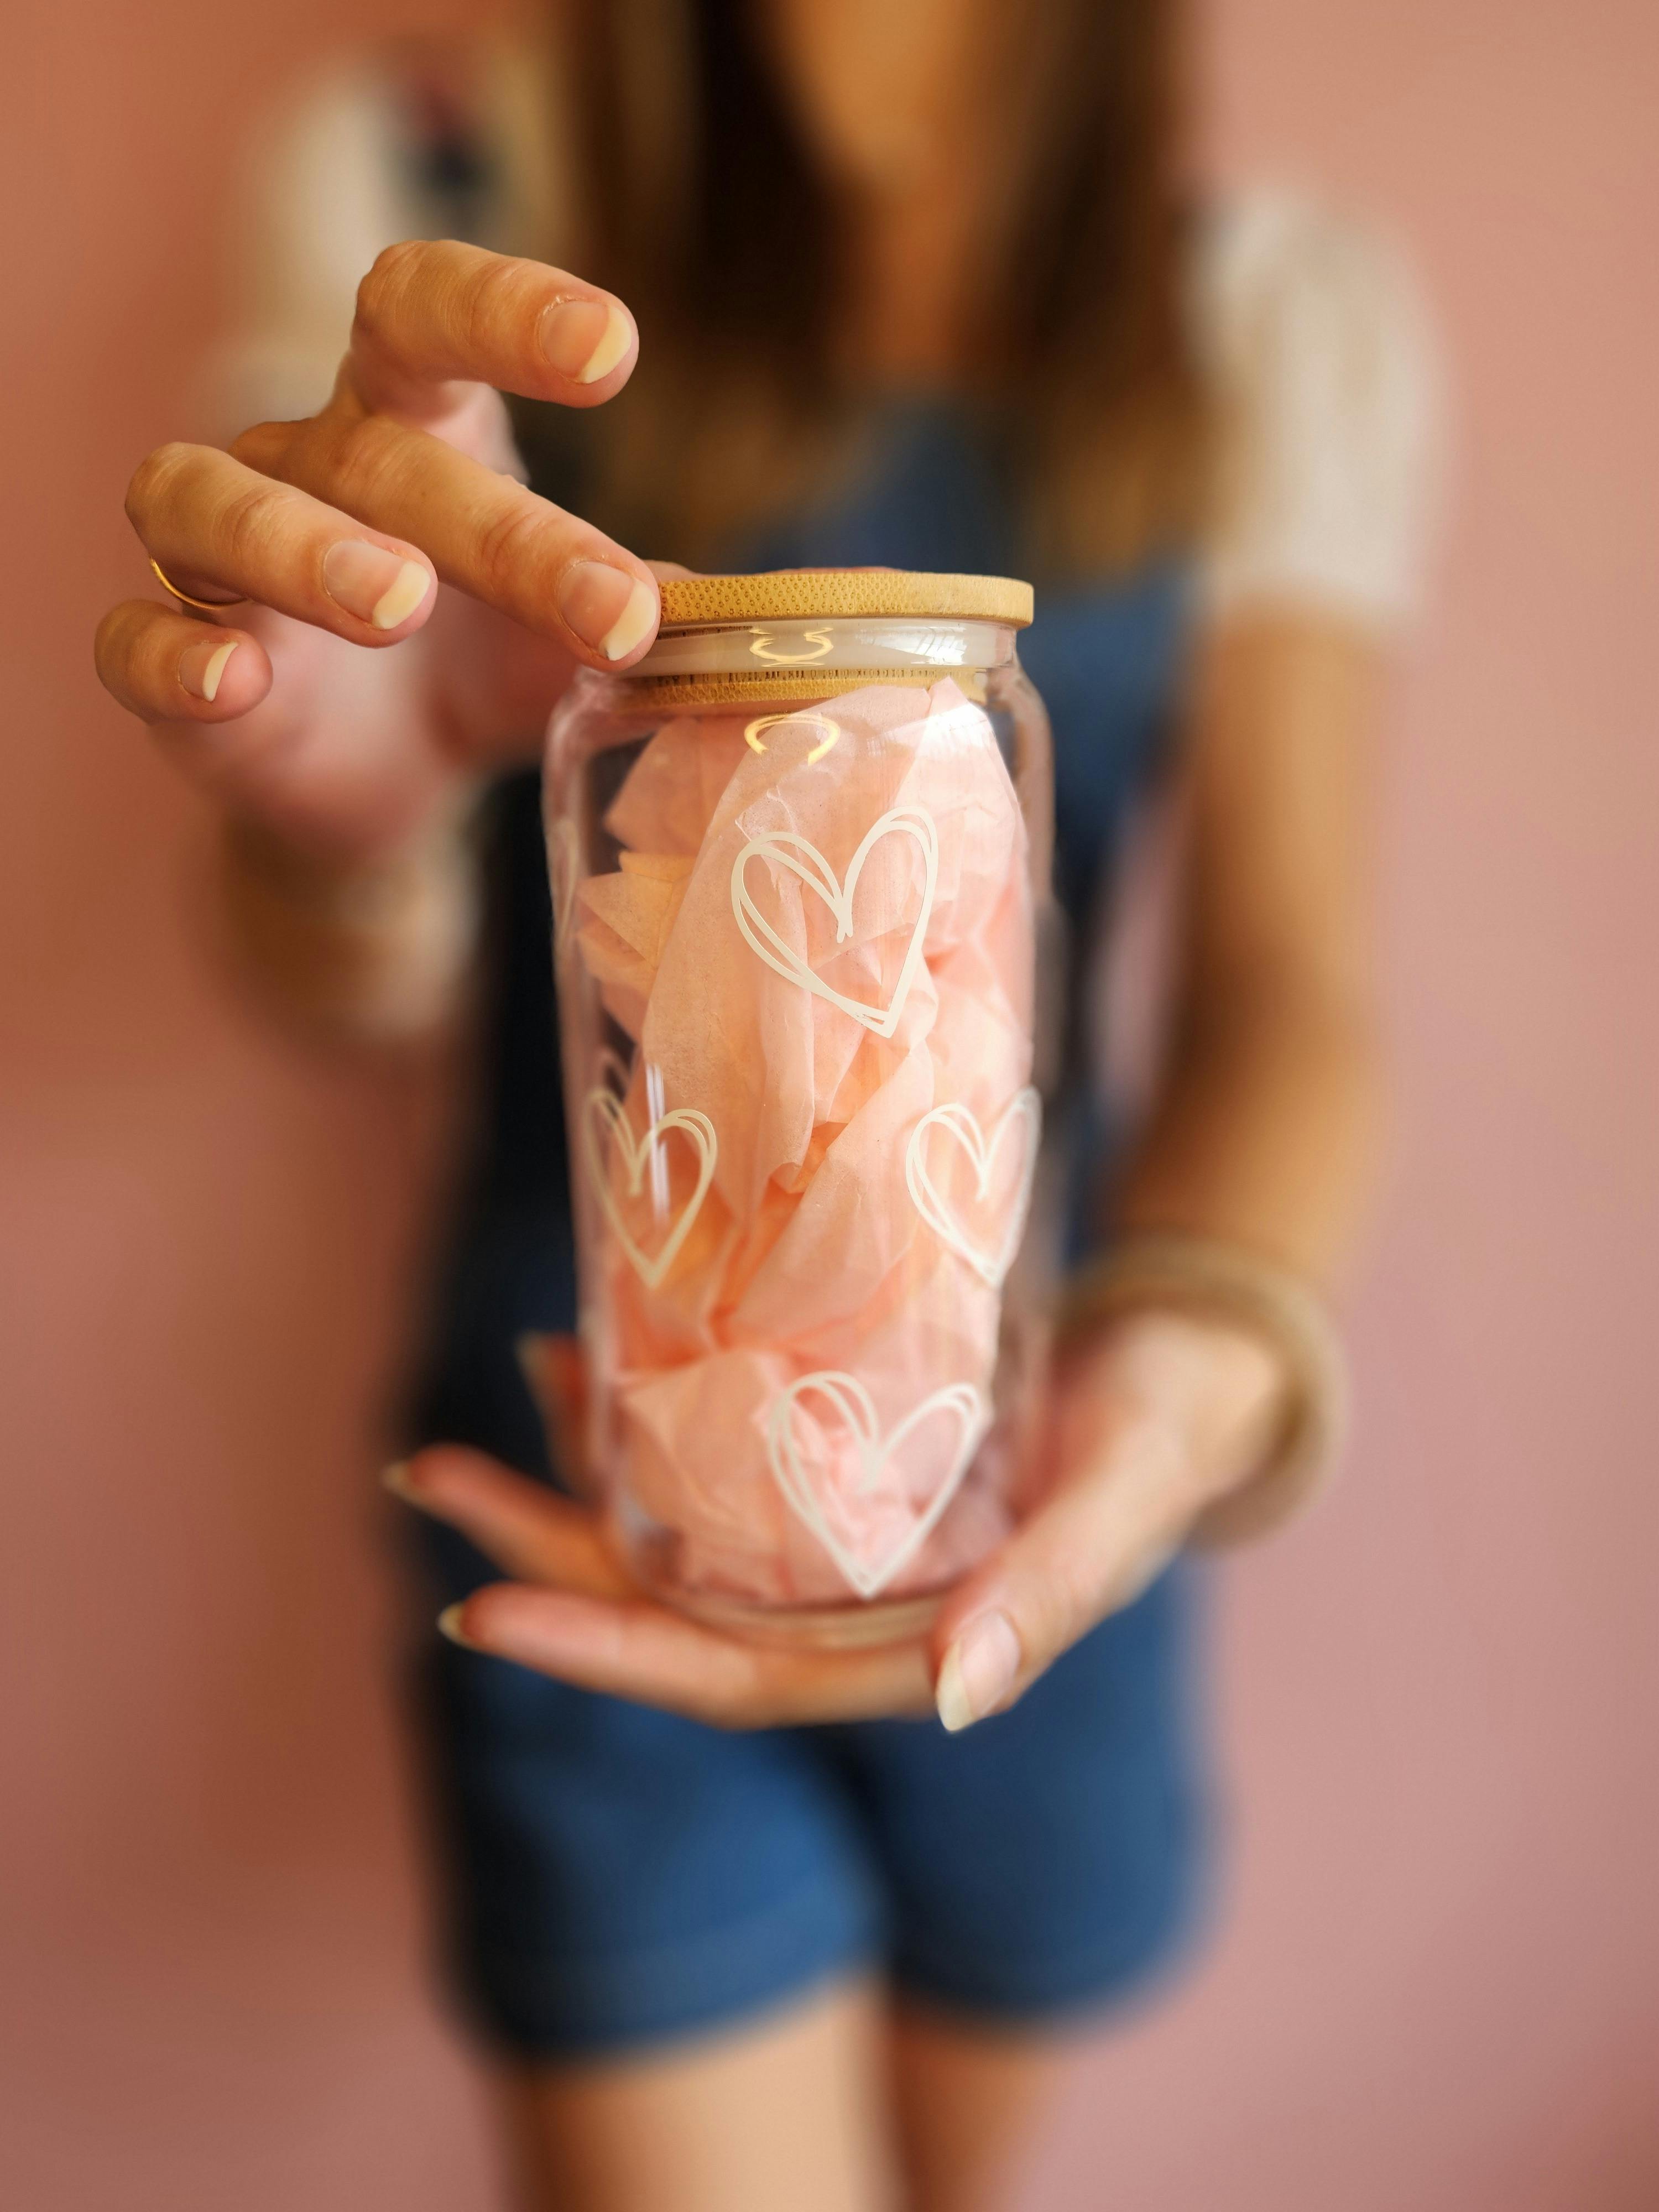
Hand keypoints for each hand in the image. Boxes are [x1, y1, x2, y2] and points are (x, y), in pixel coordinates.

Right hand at [93, 240, 661, 857]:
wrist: (390, 784)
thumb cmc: (483, 665)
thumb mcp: (569, 640)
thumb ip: (631, 613)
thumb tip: (724, 614)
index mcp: (412, 424)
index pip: (429, 313)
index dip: (508, 312)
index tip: (612, 347)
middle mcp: (305, 463)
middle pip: (375, 449)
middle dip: (499, 527)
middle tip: (606, 609)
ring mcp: (221, 561)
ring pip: (214, 502)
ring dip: (303, 544)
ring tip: (396, 599)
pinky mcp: (170, 665)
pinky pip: (136, 639)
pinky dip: (177, 654)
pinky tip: (237, 679)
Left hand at [387, 1315, 1286, 1730]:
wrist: (1191, 1370)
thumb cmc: (1166, 1436)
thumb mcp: (1121, 1498)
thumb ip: (1050, 1593)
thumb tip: (952, 1694)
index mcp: (904, 1649)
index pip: (726, 1675)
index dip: (603, 1651)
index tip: (477, 1611)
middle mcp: (852, 1607)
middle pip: (672, 1602)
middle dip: (546, 1551)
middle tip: (427, 1472)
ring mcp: (844, 1539)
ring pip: (687, 1530)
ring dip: (588, 1470)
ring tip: (511, 1382)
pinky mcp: (849, 1467)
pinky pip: (727, 1460)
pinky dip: (660, 1411)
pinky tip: (603, 1347)